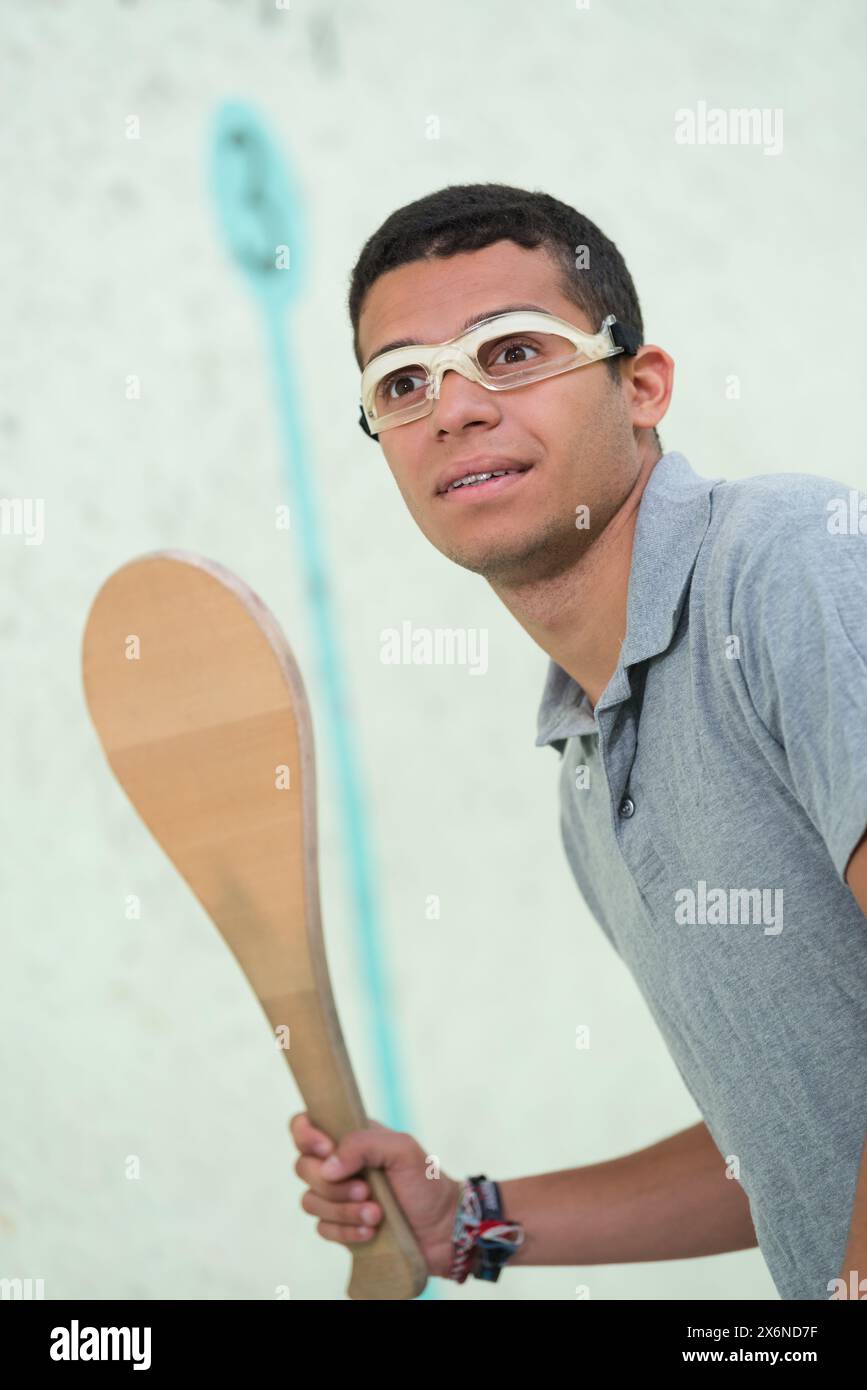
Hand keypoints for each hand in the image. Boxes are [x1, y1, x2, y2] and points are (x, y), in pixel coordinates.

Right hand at [289, 1111, 460, 1278]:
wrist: (443, 1229)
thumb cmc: (426, 1182)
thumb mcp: (402, 1149)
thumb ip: (362, 1144)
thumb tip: (327, 1165)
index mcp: (350, 1139)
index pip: (304, 1125)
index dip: (306, 1136)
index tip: (327, 1150)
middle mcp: (338, 1165)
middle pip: (303, 1168)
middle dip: (333, 1184)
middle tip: (366, 1190)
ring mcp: (337, 1197)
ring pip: (311, 1201)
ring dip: (344, 1211)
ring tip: (376, 1215)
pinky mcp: (341, 1227)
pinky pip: (323, 1229)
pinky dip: (346, 1232)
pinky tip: (370, 1231)